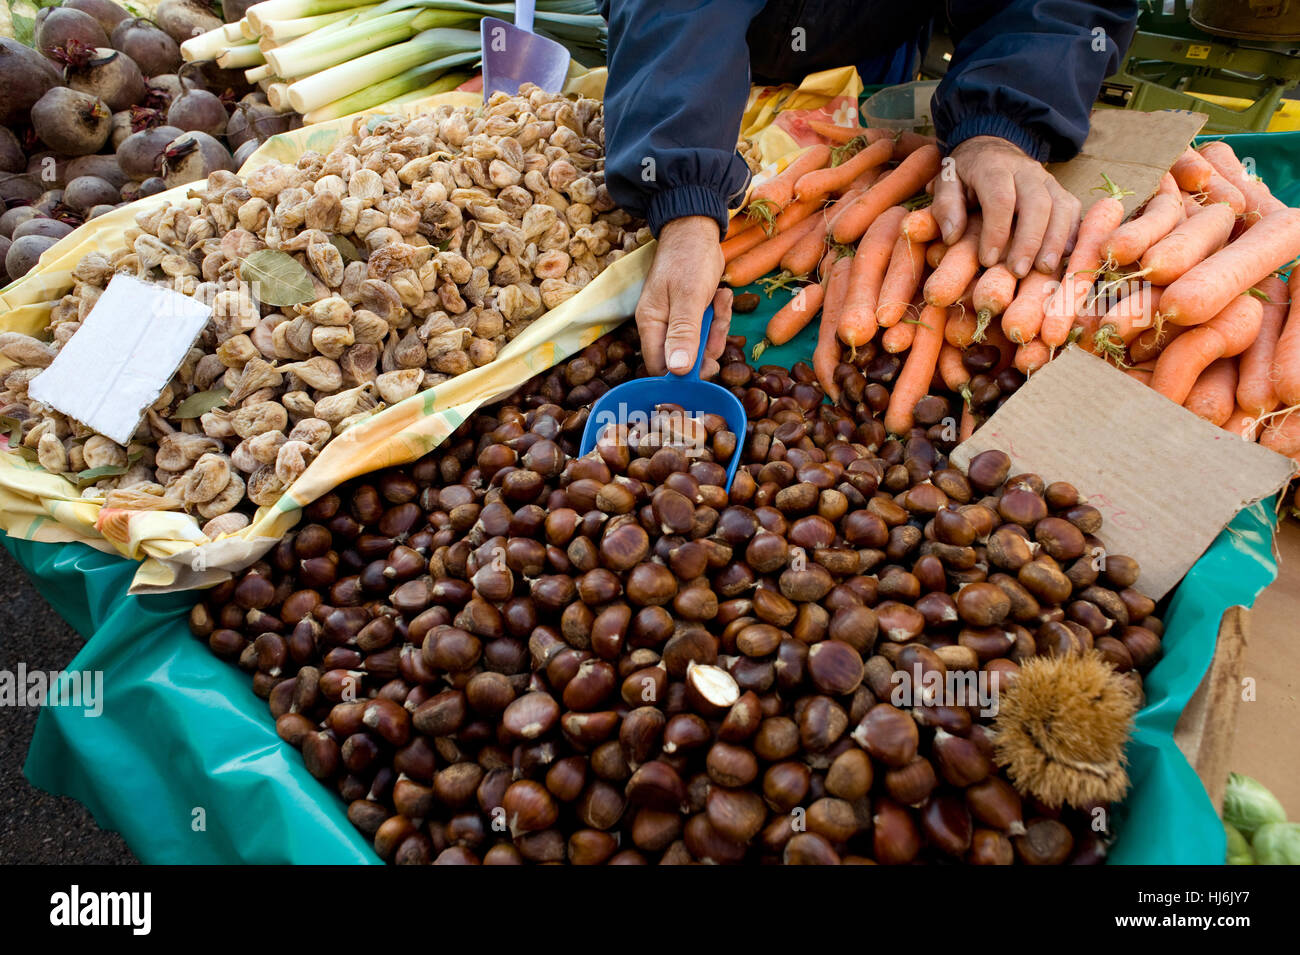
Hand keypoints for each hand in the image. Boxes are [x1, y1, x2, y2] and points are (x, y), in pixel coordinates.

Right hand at [636, 215, 731, 377]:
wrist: (697, 229)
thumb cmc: (688, 259)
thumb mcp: (689, 297)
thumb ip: (684, 334)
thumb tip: (677, 370)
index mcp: (651, 324)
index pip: (659, 366)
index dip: (682, 374)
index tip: (706, 366)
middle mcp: (661, 326)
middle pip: (684, 358)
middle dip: (707, 346)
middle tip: (718, 329)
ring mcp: (678, 320)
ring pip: (701, 344)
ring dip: (717, 328)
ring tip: (719, 301)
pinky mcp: (694, 313)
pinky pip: (709, 329)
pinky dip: (719, 315)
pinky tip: (721, 295)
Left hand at [932, 136, 1080, 277]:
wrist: (991, 146)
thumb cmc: (966, 173)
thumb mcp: (947, 182)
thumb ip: (946, 206)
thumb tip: (952, 237)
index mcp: (993, 167)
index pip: (1001, 199)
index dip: (996, 232)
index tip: (988, 260)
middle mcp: (1026, 170)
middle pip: (1037, 203)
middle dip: (1029, 241)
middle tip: (1018, 271)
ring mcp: (1047, 179)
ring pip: (1061, 206)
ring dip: (1055, 240)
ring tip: (1044, 268)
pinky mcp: (1060, 189)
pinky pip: (1072, 209)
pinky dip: (1072, 233)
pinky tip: (1064, 255)